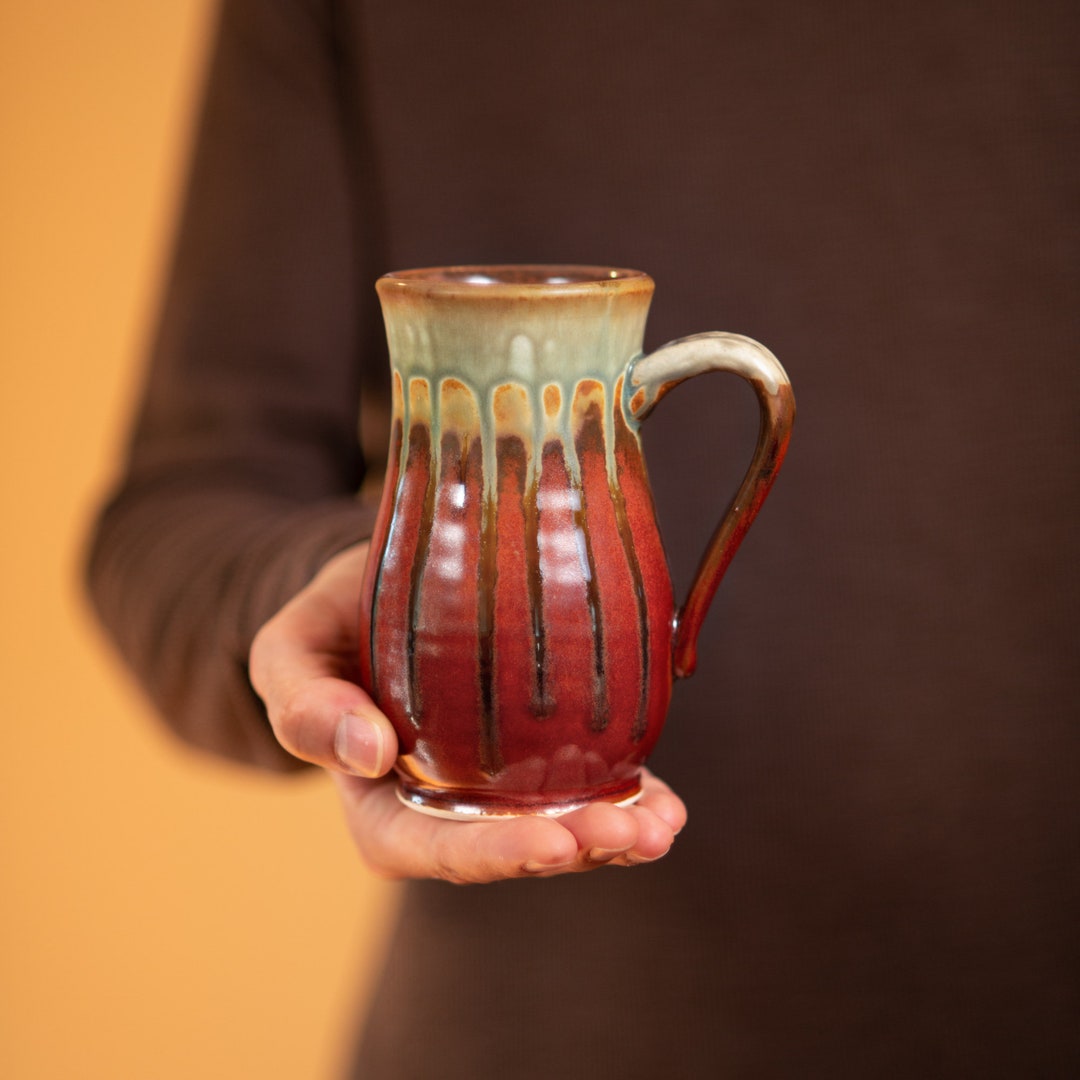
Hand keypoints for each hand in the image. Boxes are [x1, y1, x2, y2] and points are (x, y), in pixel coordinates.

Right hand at [250, 542, 686, 883]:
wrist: (385, 576)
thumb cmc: (330, 619)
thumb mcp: (292, 648)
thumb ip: (303, 701)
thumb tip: (368, 753)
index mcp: (378, 796)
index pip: (427, 847)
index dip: (489, 855)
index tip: (551, 842)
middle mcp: (443, 802)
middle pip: (506, 846)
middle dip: (570, 850)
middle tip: (626, 835)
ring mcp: (498, 781)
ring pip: (557, 826)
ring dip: (612, 835)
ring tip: (661, 827)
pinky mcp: (541, 751)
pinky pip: (587, 786)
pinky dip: (631, 800)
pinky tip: (667, 804)